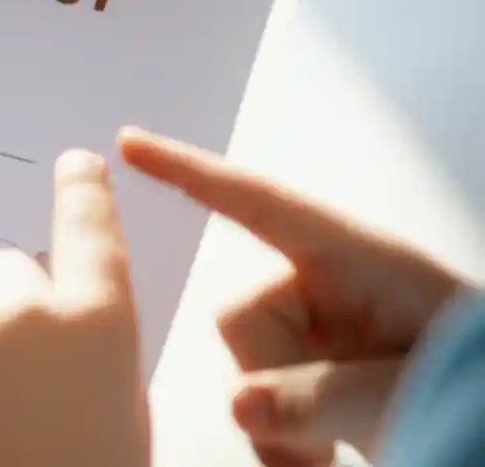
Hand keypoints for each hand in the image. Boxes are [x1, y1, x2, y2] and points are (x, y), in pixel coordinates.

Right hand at [119, 127, 468, 465]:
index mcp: (357, 259)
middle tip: (328, 438)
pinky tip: (317, 459)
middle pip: (238, 316)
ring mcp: (319, 337)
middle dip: (269, 377)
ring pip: (244, 367)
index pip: (257, 202)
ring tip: (336, 456)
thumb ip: (321, 395)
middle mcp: (328, 290)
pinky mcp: (313, 380)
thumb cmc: (479, 391)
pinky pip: (258, 402)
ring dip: (280, 422)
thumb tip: (237, 401)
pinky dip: (278, 440)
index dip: (189, 170)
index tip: (129, 143)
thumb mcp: (408, 392)